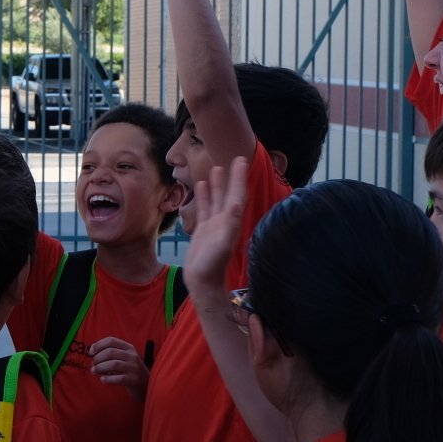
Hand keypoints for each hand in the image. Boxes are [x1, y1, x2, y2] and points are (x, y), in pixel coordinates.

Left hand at [89, 336, 148, 398]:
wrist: (146, 385)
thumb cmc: (129, 370)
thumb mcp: (124, 357)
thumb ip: (111, 353)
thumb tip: (92, 350)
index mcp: (129, 348)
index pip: (111, 340)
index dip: (98, 345)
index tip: (91, 352)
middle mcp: (132, 356)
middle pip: (110, 352)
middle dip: (98, 358)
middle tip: (93, 365)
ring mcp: (134, 368)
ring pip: (113, 364)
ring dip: (100, 368)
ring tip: (94, 372)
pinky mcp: (134, 380)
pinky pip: (119, 378)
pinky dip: (108, 379)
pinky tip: (103, 380)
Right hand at [183, 158, 250, 295]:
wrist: (202, 282)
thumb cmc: (212, 265)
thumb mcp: (222, 243)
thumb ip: (230, 223)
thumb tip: (237, 204)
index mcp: (231, 222)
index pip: (237, 195)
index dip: (239, 178)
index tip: (241, 160)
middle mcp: (225, 221)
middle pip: (229, 194)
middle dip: (233, 177)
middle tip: (236, 158)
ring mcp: (214, 225)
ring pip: (217, 200)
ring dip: (218, 185)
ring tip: (217, 168)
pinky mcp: (204, 230)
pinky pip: (204, 209)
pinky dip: (204, 196)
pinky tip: (200, 186)